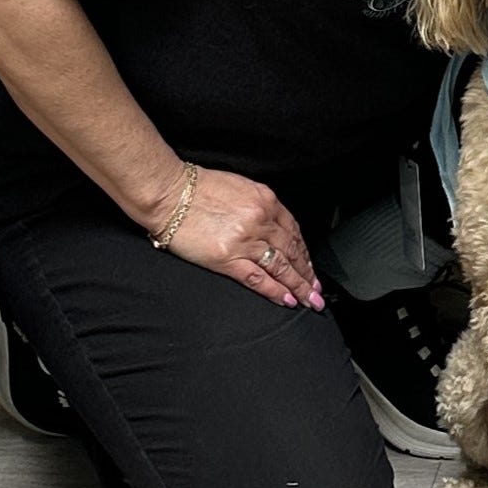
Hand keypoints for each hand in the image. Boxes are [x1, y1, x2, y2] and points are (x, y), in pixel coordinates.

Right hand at [158, 168, 323, 311]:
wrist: (170, 194)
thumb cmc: (199, 188)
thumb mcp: (240, 187)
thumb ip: (260, 206)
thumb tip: (272, 226)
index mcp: (266, 200)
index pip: (294, 230)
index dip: (305, 251)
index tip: (311, 266)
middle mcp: (261, 220)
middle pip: (292, 251)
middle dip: (308, 273)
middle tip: (318, 290)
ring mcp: (246, 241)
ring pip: (281, 267)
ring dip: (298, 285)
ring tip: (310, 300)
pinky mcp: (228, 259)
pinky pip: (258, 279)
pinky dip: (275, 291)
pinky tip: (287, 300)